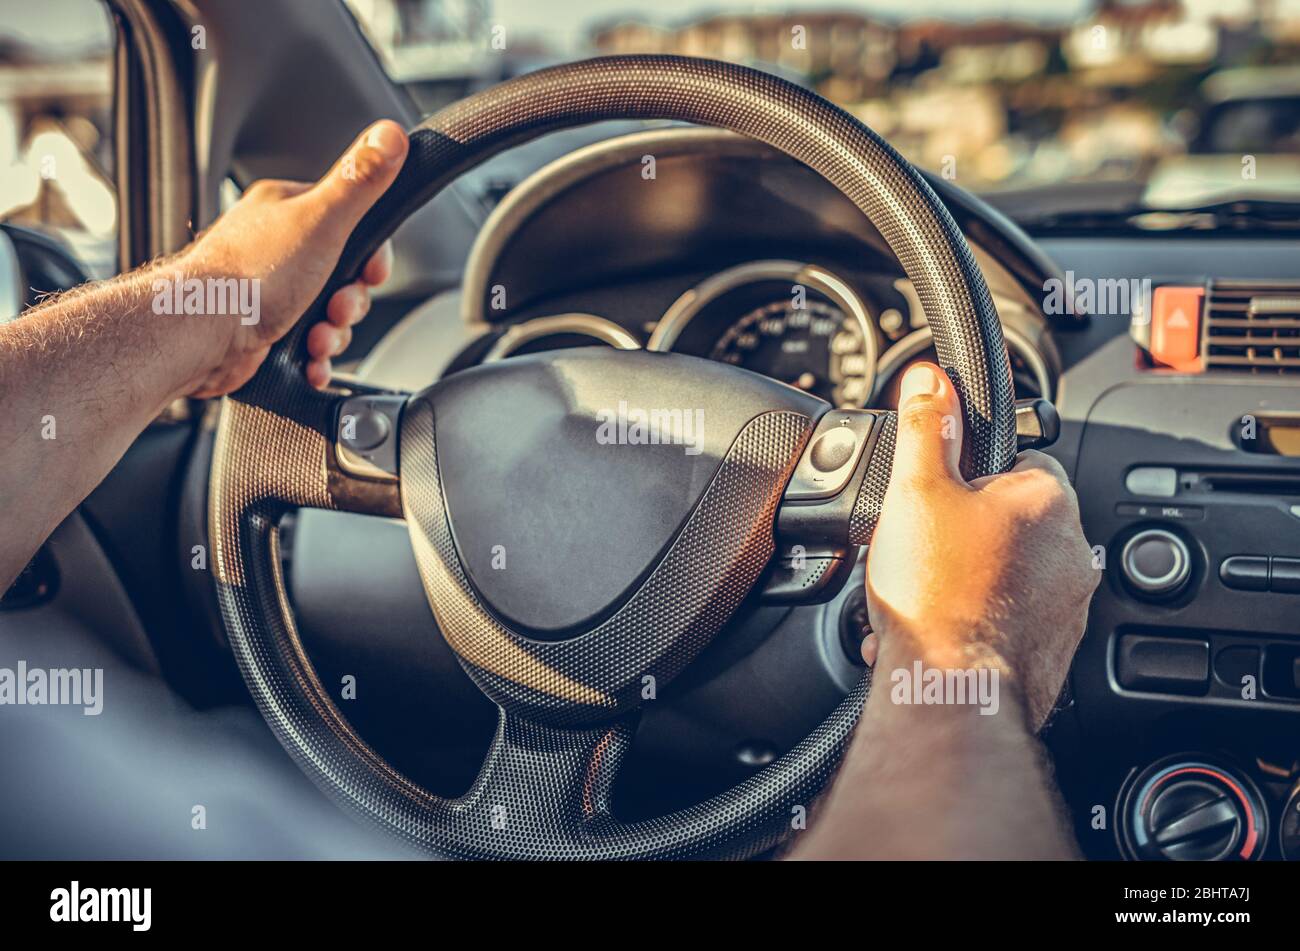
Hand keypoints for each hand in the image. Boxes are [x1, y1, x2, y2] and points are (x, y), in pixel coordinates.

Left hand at [176, 119, 409, 396]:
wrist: (199, 336)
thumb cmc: (250, 278)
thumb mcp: (321, 220)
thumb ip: (359, 181)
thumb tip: (390, 134)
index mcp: (287, 211)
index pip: (352, 224)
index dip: (370, 256)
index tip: (370, 273)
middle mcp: (276, 246)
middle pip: (344, 276)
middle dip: (350, 303)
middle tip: (336, 309)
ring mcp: (268, 290)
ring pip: (328, 313)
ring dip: (333, 334)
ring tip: (316, 338)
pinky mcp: (262, 329)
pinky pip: (306, 344)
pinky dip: (314, 357)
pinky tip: (309, 361)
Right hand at [861, 362, 1098, 728]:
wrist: (949, 691)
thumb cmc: (938, 594)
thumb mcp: (916, 490)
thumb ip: (925, 428)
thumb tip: (932, 380)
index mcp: (1049, 499)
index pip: (1018, 460)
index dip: (969, 473)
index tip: (939, 492)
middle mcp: (1073, 551)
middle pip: (1008, 520)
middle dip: (961, 532)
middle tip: (920, 548)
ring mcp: (1067, 607)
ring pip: (1006, 573)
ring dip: (965, 579)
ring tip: (920, 593)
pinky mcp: (1052, 651)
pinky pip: (1008, 620)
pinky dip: (973, 622)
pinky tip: (934, 628)